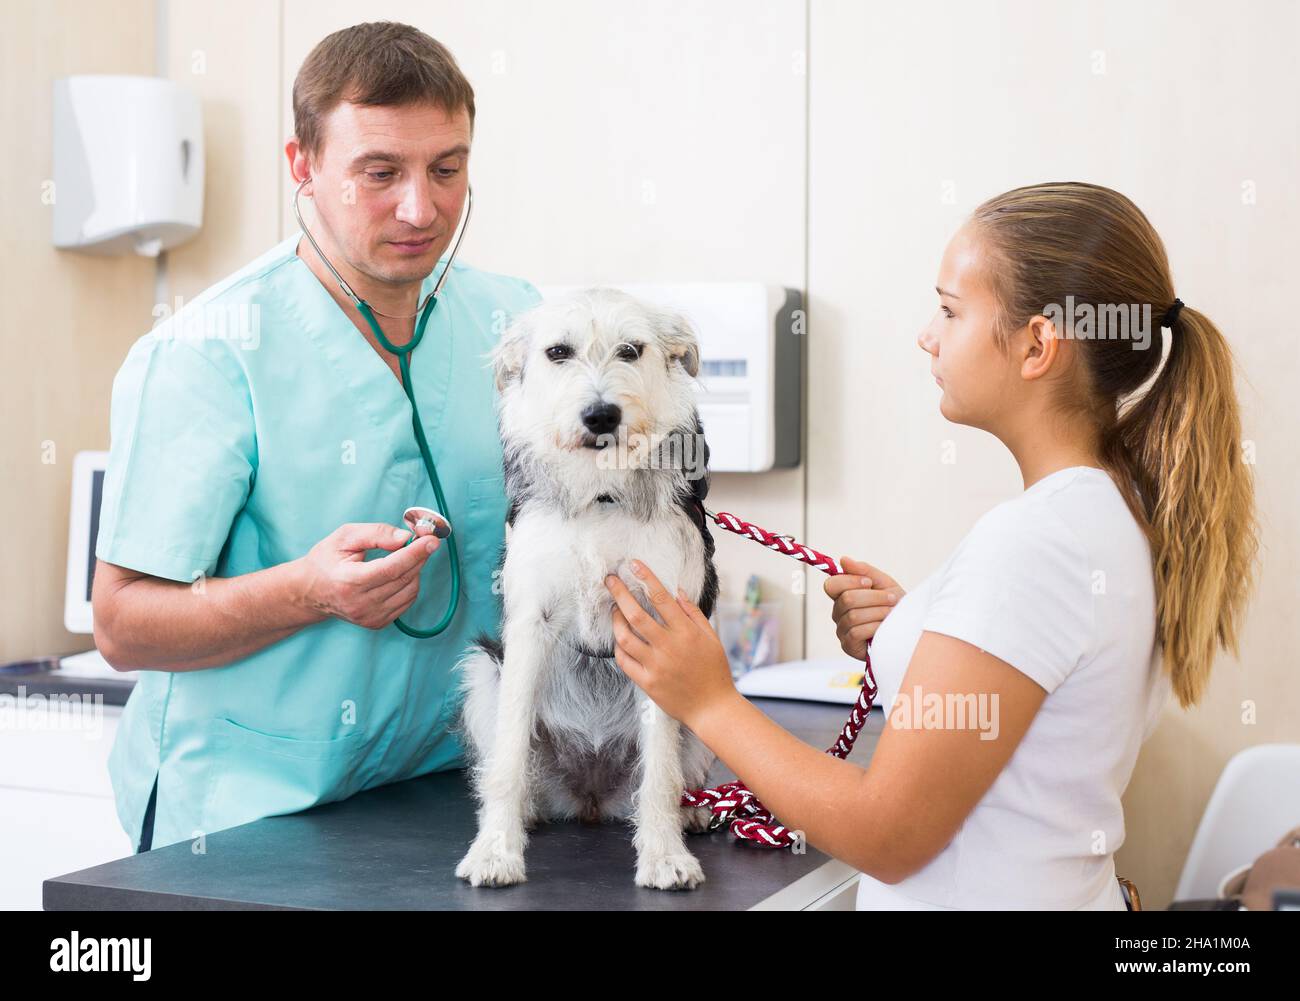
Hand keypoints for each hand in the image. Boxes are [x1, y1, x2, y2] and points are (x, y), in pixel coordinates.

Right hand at [295, 523, 439, 629]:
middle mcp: (360, 604)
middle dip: (419, 556)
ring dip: (415, 570)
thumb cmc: (326, 561)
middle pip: (404, 578)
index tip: (431, 540)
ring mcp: (370, 617)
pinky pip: (406, 601)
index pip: (391, 568)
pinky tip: (398, 573)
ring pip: (410, 590)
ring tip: (403, 556)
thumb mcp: (344, 537)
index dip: (415, 553)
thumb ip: (376, 533)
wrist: (310, 591)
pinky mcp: (377, 623)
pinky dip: (409, 583)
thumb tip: (405, 537)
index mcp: (349, 582)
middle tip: (424, 540)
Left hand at [604, 559, 737, 729]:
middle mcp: (669, 646)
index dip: (646, 578)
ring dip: (616, 620)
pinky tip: (620, 638)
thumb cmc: (714, 670)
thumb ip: (693, 613)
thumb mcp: (711, 637)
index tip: (633, 564)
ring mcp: (656, 665)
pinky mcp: (647, 682)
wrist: (712, 708)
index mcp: (686, 632)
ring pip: (625, 637)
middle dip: (620, 594)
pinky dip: (619, 647)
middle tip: (610, 580)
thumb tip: (677, 590)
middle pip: (636, 614)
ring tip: (614, 610)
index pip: (661, 598)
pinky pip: (625, 661)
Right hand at [824, 556, 904, 659]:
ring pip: (853, 616)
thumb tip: (843, 560)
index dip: (849, 581)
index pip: (831, 585)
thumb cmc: (894, 605)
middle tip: (892, 599)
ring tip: (891, 613)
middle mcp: (838, 612)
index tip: (869, 582)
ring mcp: (841, 630)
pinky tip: (884, 627)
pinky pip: (856, 632)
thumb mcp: (884, 584)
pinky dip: (875, 627)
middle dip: (874, 597)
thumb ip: (864, 571)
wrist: (908, 628)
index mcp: (843, 595)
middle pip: (847, 599)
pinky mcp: (848, 645)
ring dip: (878, 612)